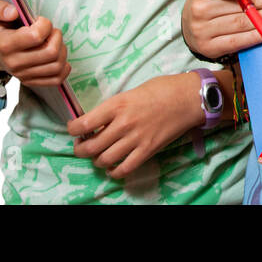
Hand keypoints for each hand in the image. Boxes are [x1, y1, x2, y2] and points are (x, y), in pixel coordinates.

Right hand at [0, 0, 68, 87]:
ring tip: (53, 41)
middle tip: (50, 31)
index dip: (45, 24)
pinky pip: (56, 79)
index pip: (36, 36)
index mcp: (5, 45)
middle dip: (56, 36)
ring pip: (56, 66)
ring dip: (62, 50)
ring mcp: (22, 74)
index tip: (39, 21)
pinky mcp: (30, 81)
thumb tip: (13, 12)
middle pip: (50, 52)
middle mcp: (14, 63)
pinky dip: (63, 68)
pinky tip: (58, 56)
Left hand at [67, 73, 204, 178]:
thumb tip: (99, 122)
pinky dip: (114, 172)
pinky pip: (124, 168)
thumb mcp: (132, 92)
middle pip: (90, 147)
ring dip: (96, 160)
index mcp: (117, 104)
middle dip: (80, 149)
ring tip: (99, 155)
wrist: (189, 97)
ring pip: (104, 160)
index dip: (72, 130)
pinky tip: (113, 166)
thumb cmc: (162, 89)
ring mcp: (135, 139)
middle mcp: (123, 124)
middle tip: (81, 146)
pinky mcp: (148, 150)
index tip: (74, 129)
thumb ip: (114, 108)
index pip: (82, 124)